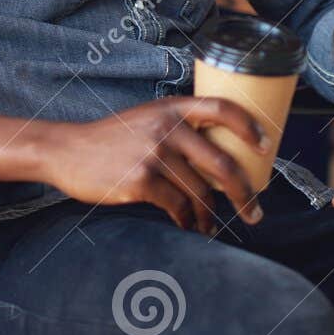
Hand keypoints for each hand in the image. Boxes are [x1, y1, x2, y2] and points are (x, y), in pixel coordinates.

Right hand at [44, 97, 268, 234]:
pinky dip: (186, 221)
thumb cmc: (111, 138)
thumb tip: (220, 158)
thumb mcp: (146, 118)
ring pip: (200, 192)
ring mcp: (153, 154)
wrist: (67, 150)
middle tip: (253, 212)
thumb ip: (178, 128)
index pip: (222, 108)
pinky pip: (177, 207)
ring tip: (211, 226)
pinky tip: (187, 226)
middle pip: (221, 163)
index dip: (249, 126)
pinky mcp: (140, 180)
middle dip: (244, 193)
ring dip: (210, 216)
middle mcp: (166, 127)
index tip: (266, 146)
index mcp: (172, 108)